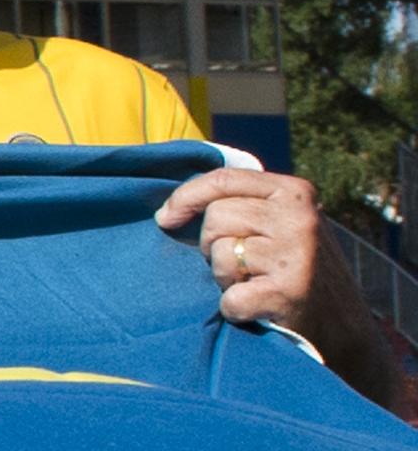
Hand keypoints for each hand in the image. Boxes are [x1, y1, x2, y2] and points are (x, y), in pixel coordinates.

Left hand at [155, 167, 320, 327]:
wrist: (346, 332)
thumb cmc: (298, 271)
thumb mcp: (284, 223)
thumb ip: (245, 204)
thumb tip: (173, 205)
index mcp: (295, 193)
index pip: (223, 179)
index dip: (185, 197)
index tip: (165, 217)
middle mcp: (299, 219)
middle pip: (216, 217)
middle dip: (212, 245)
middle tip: (239, 265)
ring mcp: (296, 256)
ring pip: (220, 255)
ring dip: (226, 277)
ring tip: (256, 285)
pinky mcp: (288, 294)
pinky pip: (229, 297)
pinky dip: (234, 308)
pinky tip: (258, 310)